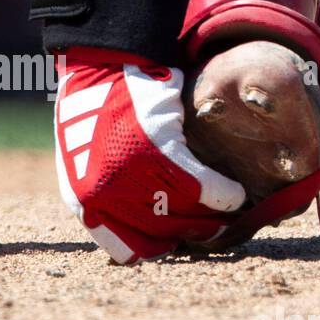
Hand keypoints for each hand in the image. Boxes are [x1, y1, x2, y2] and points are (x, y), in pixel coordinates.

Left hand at [53, 50, 245, 263]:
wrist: (98, 69)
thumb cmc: (95, 118)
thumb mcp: (86, 168)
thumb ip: (111, 203)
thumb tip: (153, 239)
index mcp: (85, 205)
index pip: (131, 250)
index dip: (162, 247)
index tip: (181, 240)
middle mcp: (104, 196)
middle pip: (165, 233)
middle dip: (195, 233)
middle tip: (216, 227)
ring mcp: (130, 172)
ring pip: (187, 212)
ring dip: (215, 217)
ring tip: (230, 210)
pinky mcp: (157, 147)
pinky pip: (200, 184)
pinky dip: (223, 193)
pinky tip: (234, 193)